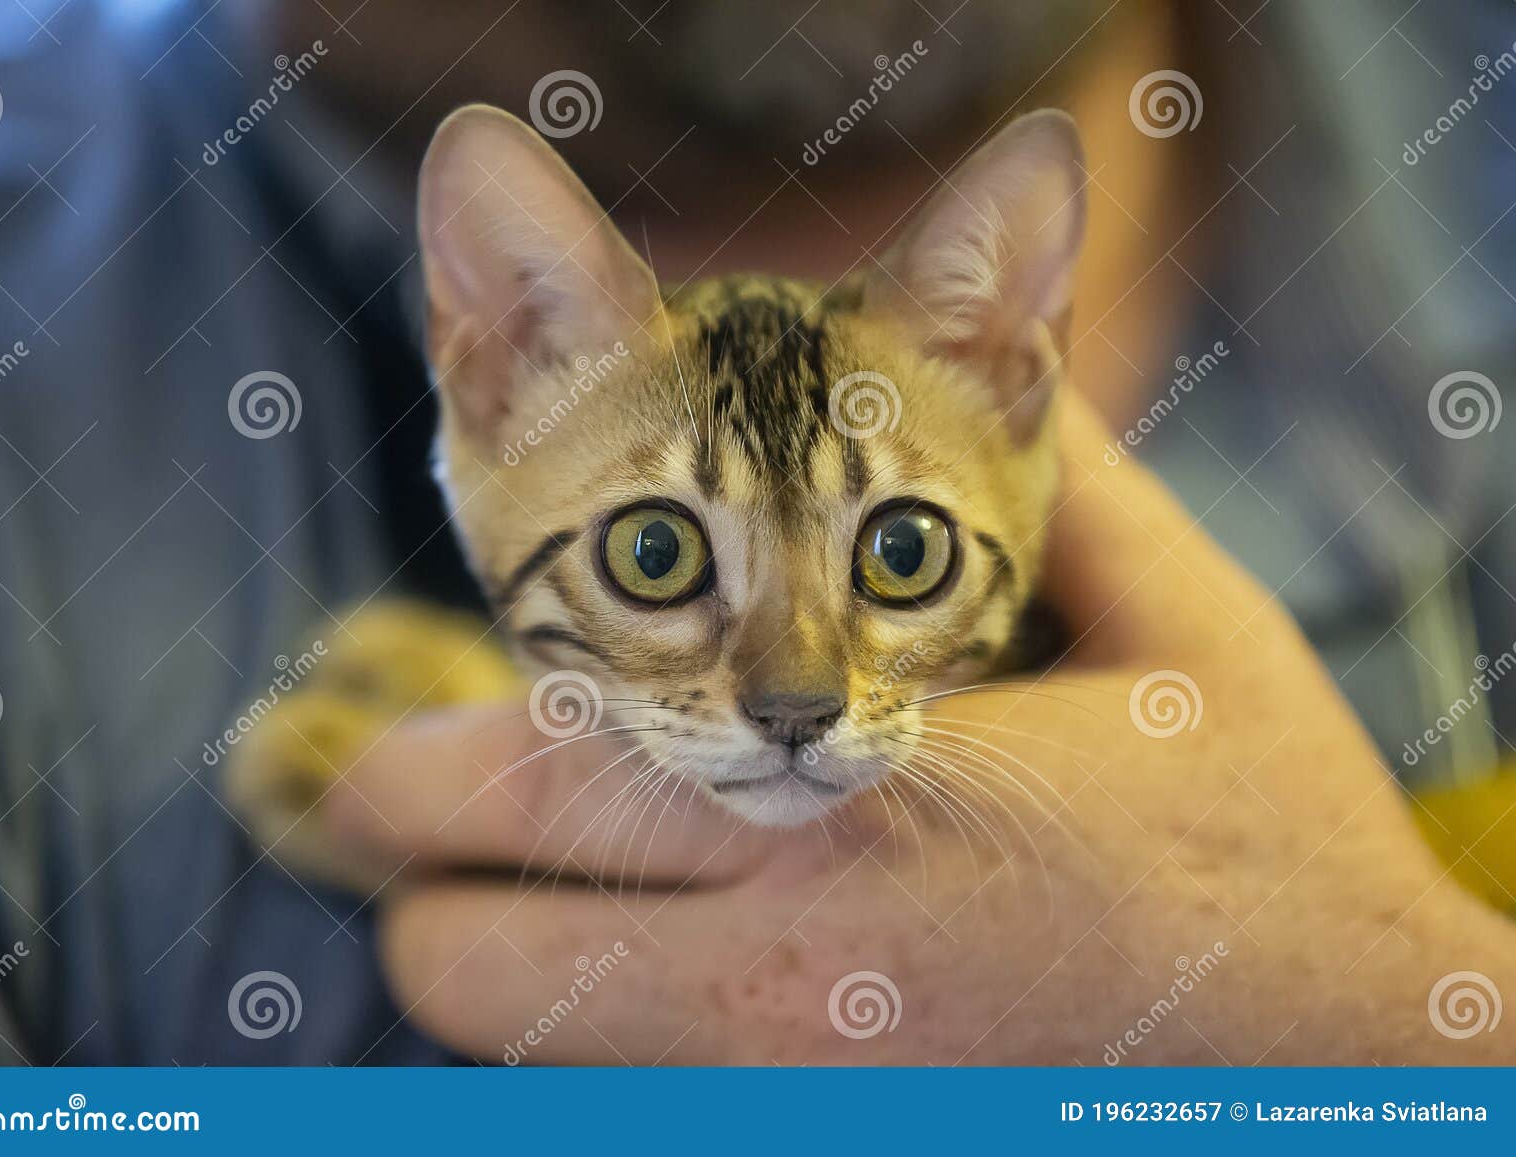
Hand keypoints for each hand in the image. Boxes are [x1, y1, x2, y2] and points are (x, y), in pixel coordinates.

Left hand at [334, 391, 1515, 1063]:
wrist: (1349, 1053)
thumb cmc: (1264, 837)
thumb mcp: (1184, 629)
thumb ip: (1058, 488)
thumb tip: (985, 379)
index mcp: (855, 814)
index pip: (541, 792)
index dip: (417, 771)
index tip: (387, 749)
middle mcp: (798, 978)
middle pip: (473, 971)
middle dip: (416, 899)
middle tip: (436, 839)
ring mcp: (803, 1090)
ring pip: (535, 1063)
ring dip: (507, 976)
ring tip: (549, 903)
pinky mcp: (819, 1138)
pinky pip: (631, 1107)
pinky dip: (601, 1045)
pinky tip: (659, 979)